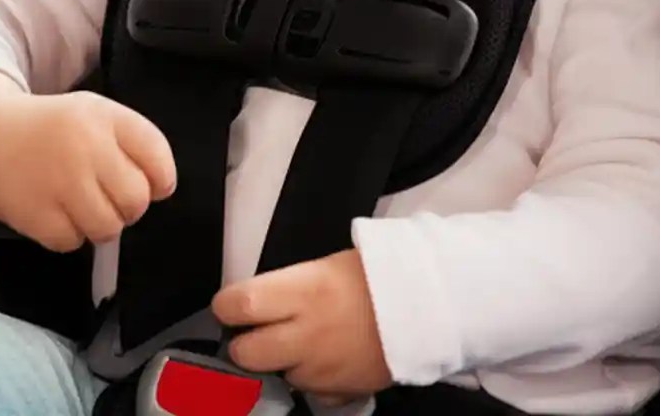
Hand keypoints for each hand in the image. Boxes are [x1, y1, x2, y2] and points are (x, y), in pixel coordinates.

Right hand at [0, 68, 176, 252]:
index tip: (145, 182)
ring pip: (109, 227)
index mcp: (104, 116)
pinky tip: (53, 211)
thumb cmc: (47, 129)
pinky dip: (66, 234)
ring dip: (98, 223)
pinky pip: (73, 242)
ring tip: (77, 204)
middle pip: (137, 200)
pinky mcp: (35, 214)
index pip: (158, 158)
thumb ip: (132, 143)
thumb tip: (162, 189)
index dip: (159, 179)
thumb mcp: (93, 114)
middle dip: (126, 206)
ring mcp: (59, 181)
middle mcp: (85, 146)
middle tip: (103, 196)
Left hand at [211, 249, 392, 404]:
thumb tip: (257, 303)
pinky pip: (312, 391)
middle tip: (258, 332)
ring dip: (283, 363)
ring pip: (279, 375)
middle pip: (245, 353)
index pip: (236, 306)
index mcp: (300, 293)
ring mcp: (321, 369)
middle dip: (245, 344)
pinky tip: (330, 360)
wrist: (431, 307)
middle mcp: (304, 335)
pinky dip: (315, 380)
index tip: (233, 305)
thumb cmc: (377, 274)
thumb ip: (288, 288)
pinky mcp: (340, 392)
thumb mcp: (325, 267)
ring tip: (305, 343)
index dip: (228, 306)